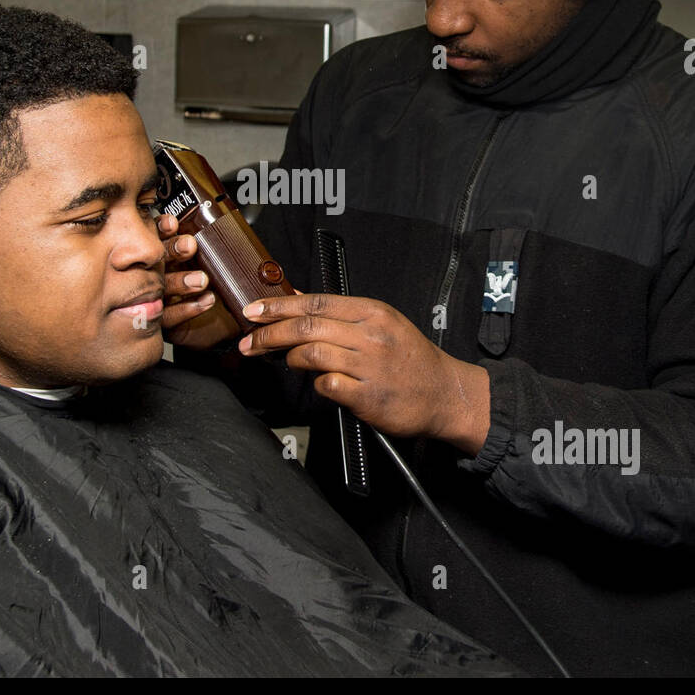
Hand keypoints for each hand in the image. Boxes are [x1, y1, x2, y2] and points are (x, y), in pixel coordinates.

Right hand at [156, 212, 240, 348]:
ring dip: (182, 281)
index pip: (157, 238)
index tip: (173, 223)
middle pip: (156, 261)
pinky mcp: (161, 321)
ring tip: (203, 279)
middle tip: (190, 245)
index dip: (162, 229)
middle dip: (173, 250)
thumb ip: (206, 245)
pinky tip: (206, 300)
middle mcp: (156, 275)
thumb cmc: (214, 284)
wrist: (220, 323)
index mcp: (163, 255)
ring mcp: (155, 299)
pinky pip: (169, 316)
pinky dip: (187, 308)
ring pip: (162, 288)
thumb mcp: (210, 261)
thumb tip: (220, 223)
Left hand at [237, 293, 490, 454]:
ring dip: (290, 359)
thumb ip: (339, 312)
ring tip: (286, 363)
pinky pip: (327, 385)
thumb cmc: (409, 358)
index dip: (278, 305)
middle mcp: (370, 334)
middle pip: (306, 326)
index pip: (315, 302)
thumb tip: (296, 298)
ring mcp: (369, 365)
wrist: (445, 394)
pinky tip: (321, 384)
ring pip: (311, 354)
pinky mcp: (368, 396)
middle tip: (249, 341)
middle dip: (269, 333)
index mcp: (371, 311)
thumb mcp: (381, 323)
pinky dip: (317, 385)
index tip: (253, 310)